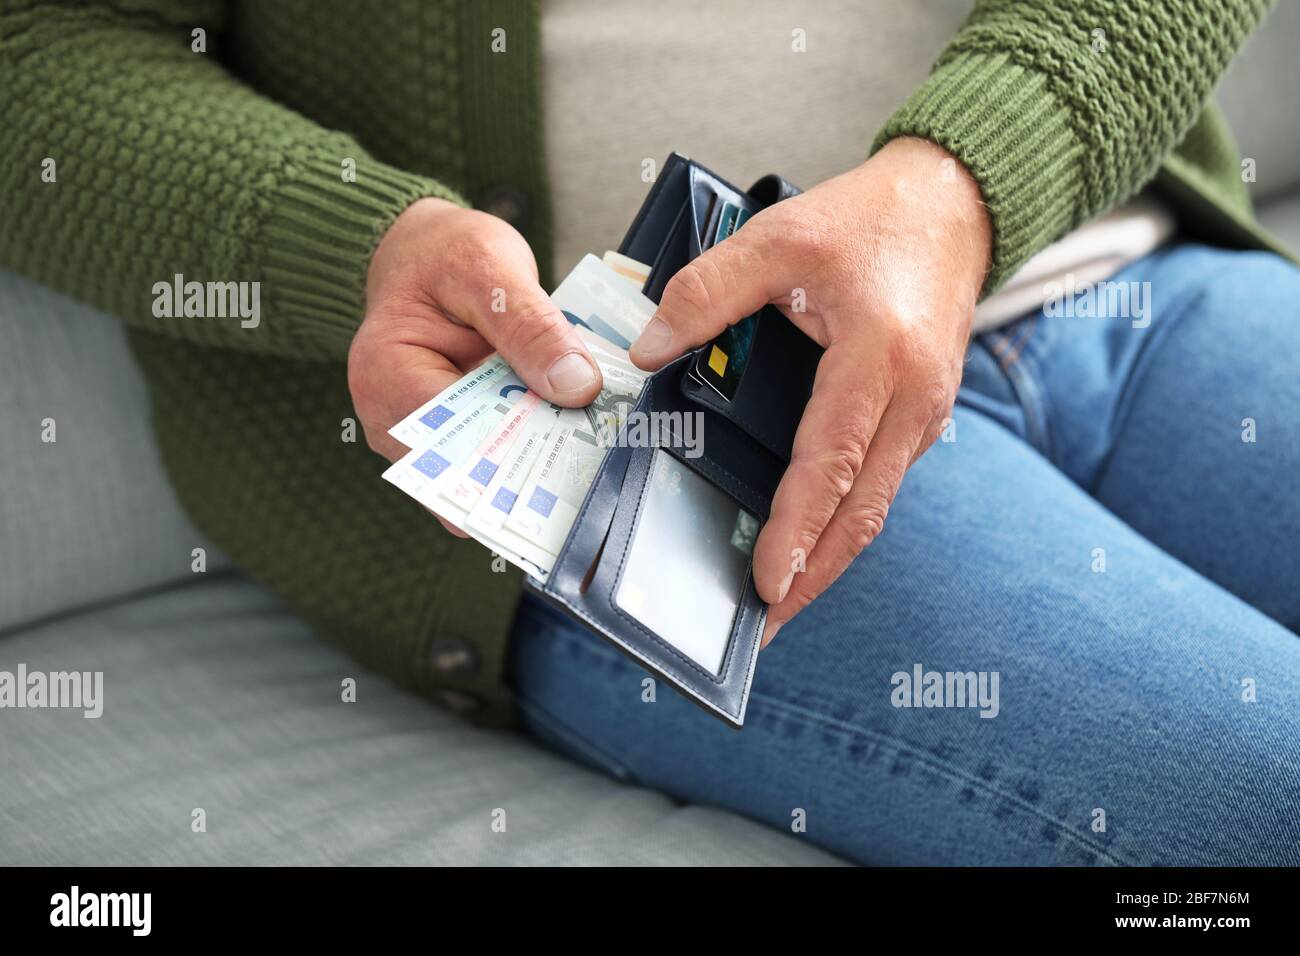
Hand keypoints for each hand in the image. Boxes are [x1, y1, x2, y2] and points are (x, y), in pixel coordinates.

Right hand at [349, 197, 602, 533]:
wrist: (426, 254)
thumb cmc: (444, 254)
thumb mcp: (490, 269)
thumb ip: (531, 327)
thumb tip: (578, 387)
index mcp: (385, 376)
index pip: (455, 435)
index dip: (518, 445)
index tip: (579, 446)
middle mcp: (390, 419)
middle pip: (469, 463)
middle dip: (532, 464)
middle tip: (597, 455)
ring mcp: (416, 436)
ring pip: (485, 467)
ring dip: (537, 458)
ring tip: (591, 447)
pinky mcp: (448, 436)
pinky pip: (492, 452)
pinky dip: (531, 442)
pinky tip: (573, 434)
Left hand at [628, 137, 991, 643]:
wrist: (955, 204)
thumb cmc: (873, 219)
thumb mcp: (781, 236)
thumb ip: (708, 290)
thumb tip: (649, 346)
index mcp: (880, 357)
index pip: (831, 463)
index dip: (796, 529)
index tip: (766, 585)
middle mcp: (914, 398)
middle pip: (862, 513)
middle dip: (813, 578)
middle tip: (764, 626)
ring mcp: (925, 413)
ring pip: (875, 508)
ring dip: (829, 558)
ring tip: (779, 600)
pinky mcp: (921, 415)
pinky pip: (881, 483)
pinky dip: (844, 522)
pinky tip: (809, 541)